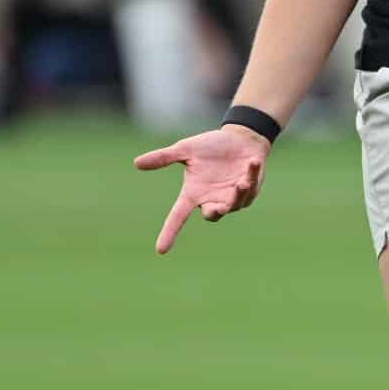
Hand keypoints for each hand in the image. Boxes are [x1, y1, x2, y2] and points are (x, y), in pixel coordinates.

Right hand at [132, 124, 269, 252]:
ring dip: (237, 194)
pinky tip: (252, 163)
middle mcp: (212, 200)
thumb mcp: (186, 150)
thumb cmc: (212, 146)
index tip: (161, 249)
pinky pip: (250, 188)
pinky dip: (251, 176)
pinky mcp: (249, 191)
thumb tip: (136, 163)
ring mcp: (232, 198)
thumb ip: (163, 158)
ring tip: (241, 183)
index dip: (169, 233)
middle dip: (215, 213)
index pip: (178, 217)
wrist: (239, 140)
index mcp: (194, 194)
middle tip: (216, 209)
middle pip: (211, 215)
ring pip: (234, 204)